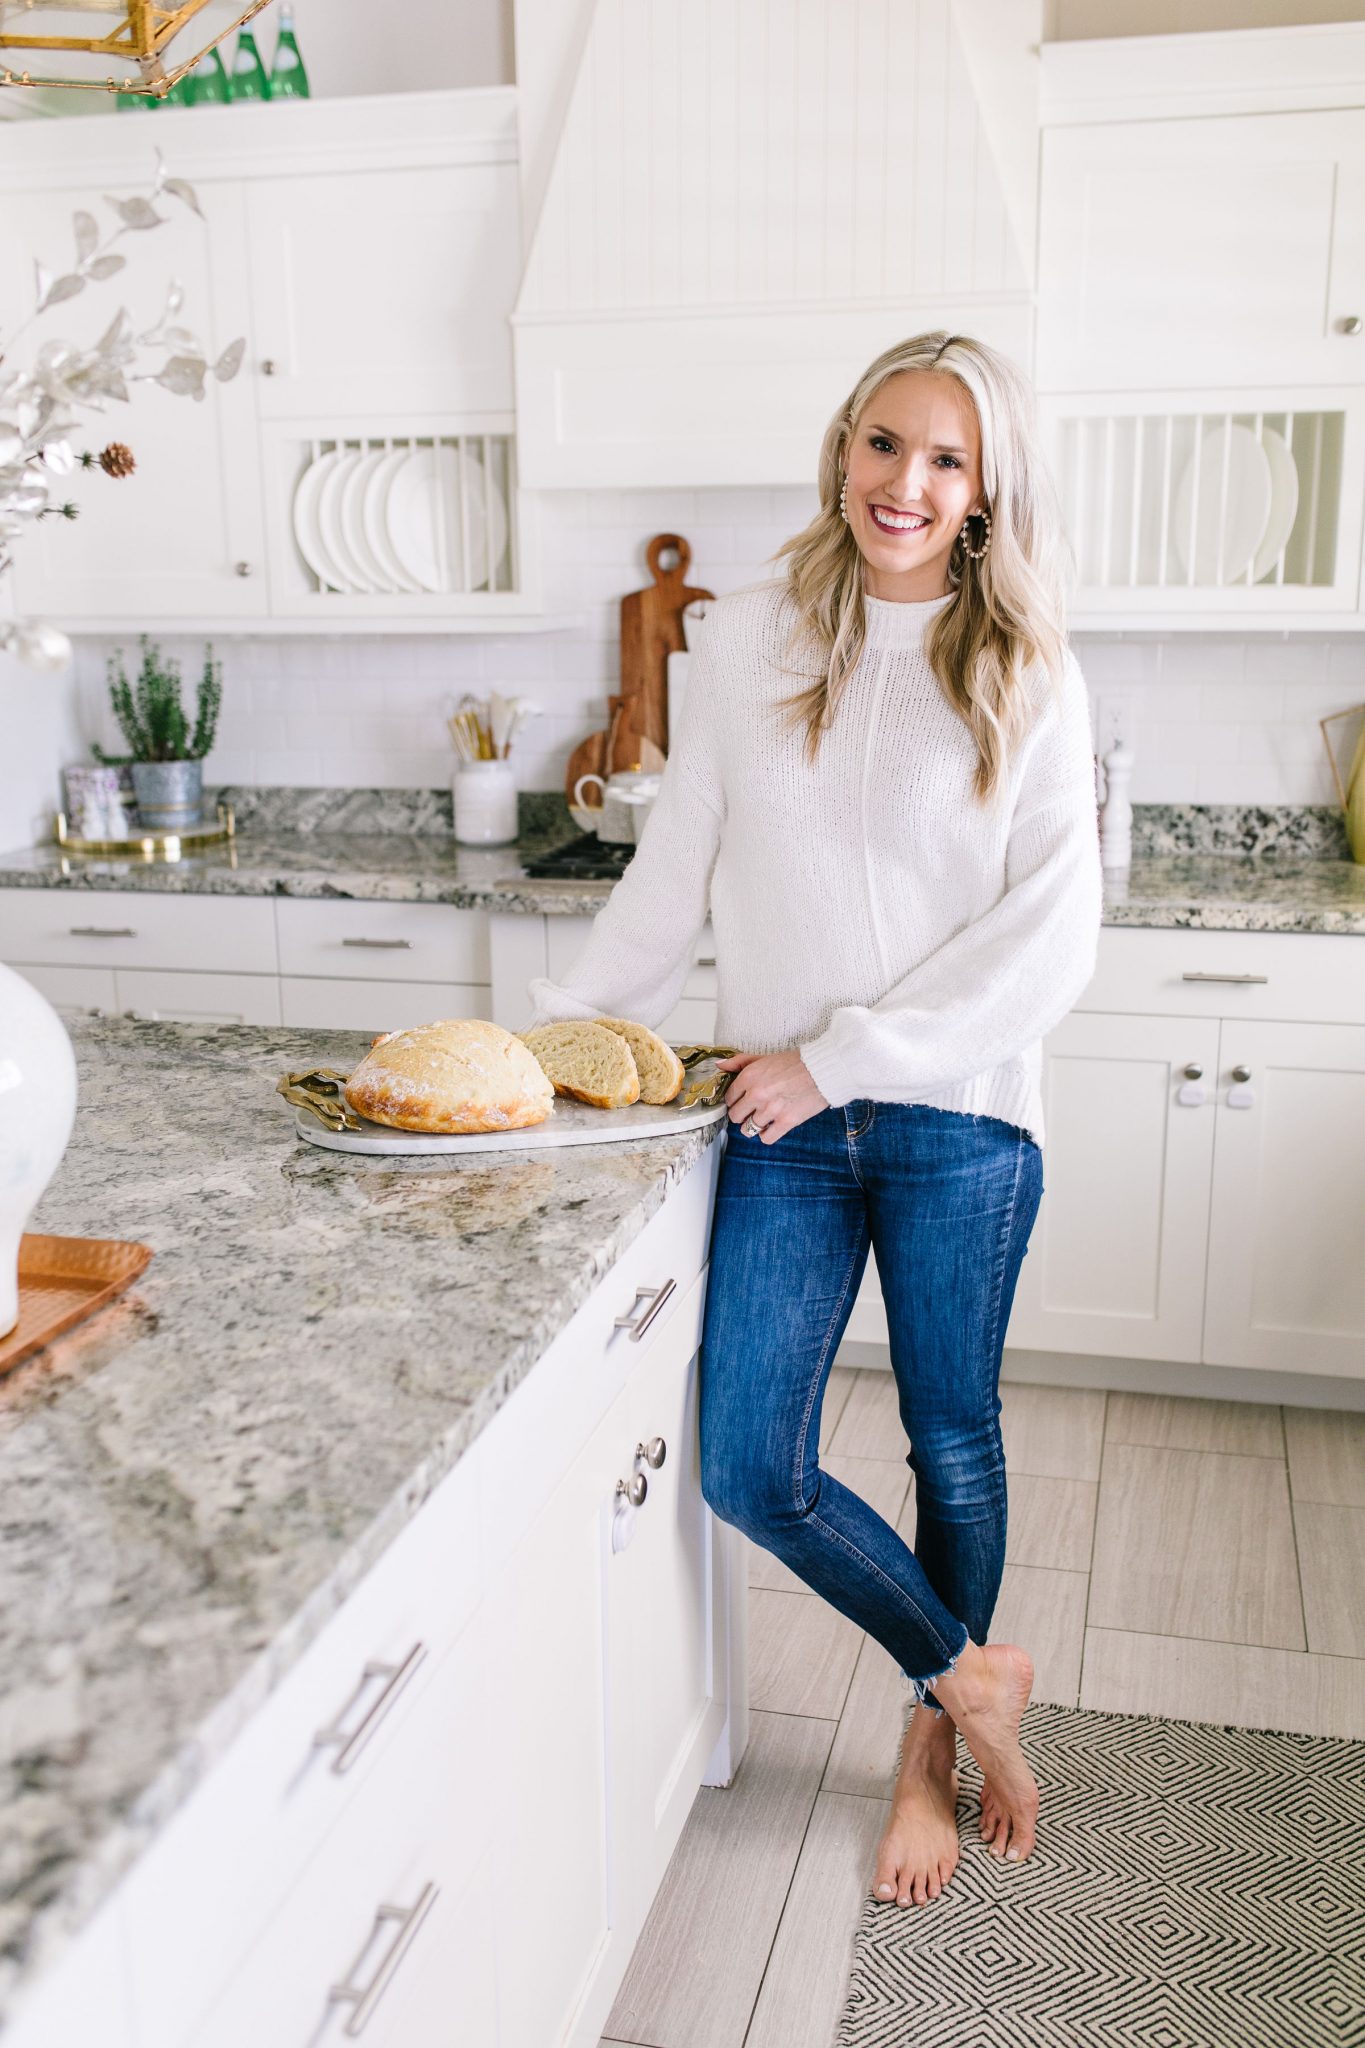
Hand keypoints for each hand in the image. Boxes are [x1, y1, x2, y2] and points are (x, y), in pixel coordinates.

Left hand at [714, 1050, 828, 1144]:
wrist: (823, 1069)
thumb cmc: (797, 1062)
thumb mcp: (765, 1056)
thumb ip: (740, 1061)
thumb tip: (719, 1065)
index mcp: (750, 1076)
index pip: (729, 1098)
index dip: (735, 1100)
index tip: (741, 1101)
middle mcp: (757, 1094)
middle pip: (735, 1116)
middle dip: (741, 1114)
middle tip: (751, 1111)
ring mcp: (771, 1110)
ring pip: (747, 1129)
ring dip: (753, 1125)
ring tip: (762, 1119)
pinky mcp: (786, 1122)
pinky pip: (765, 1139)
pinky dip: (766, 1135)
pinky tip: (771, 1127)